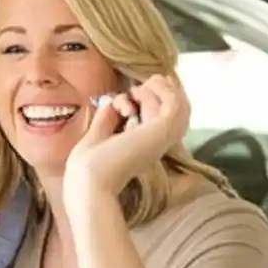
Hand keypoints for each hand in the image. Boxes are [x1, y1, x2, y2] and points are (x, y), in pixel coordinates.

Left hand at [64, 74, 190, 198]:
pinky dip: (157, 91)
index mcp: (146, 146)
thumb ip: (107, 119)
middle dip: (164, 91)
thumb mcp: (98, 136)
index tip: (142, 88)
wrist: (89, 181)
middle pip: (180, 111)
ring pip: (178, 104)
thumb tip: (112, 102)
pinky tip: (136, 92)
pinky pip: (173, 103)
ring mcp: (162, 137)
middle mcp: (159, 143)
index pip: (167, 119)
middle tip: (142, 86)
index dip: (160, 99)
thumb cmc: (87, 167)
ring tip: (136, 89)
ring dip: (159, 89)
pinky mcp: (161, 131)